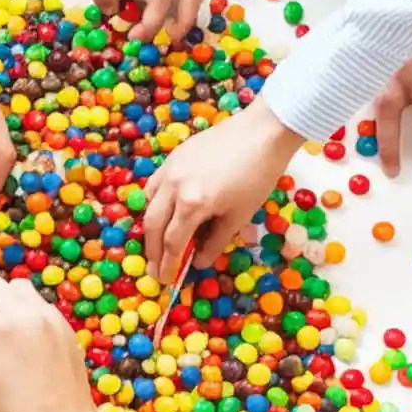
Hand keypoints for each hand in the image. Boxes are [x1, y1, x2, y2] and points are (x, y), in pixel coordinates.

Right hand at [143, 101, 301, 279]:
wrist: (262, 132)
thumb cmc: (258, 175)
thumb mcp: (240, 215)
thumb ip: (216, 241)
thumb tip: (198, 261)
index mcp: (193, 204)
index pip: (173, 242)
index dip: (168, 264)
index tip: (165, 280)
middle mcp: (174, 188)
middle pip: (154, 226)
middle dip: (153, 251)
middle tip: (155, 268)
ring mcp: (170, 170)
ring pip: (149, 204)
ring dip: (151, 227)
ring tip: (157, 242)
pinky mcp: (173, 157)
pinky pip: (154, 185)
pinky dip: (154, 202)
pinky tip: (163, 210)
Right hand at [374, 14, 411, 176]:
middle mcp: (400, 83)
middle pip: (390, 126)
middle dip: (390, 151)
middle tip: (392, 170)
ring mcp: (380, 71)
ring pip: (372, 109)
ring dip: (374, 131)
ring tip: (375, 148)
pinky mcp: (369, 60)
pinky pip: (363, 89)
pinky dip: (364, 104)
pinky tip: (365, 114)